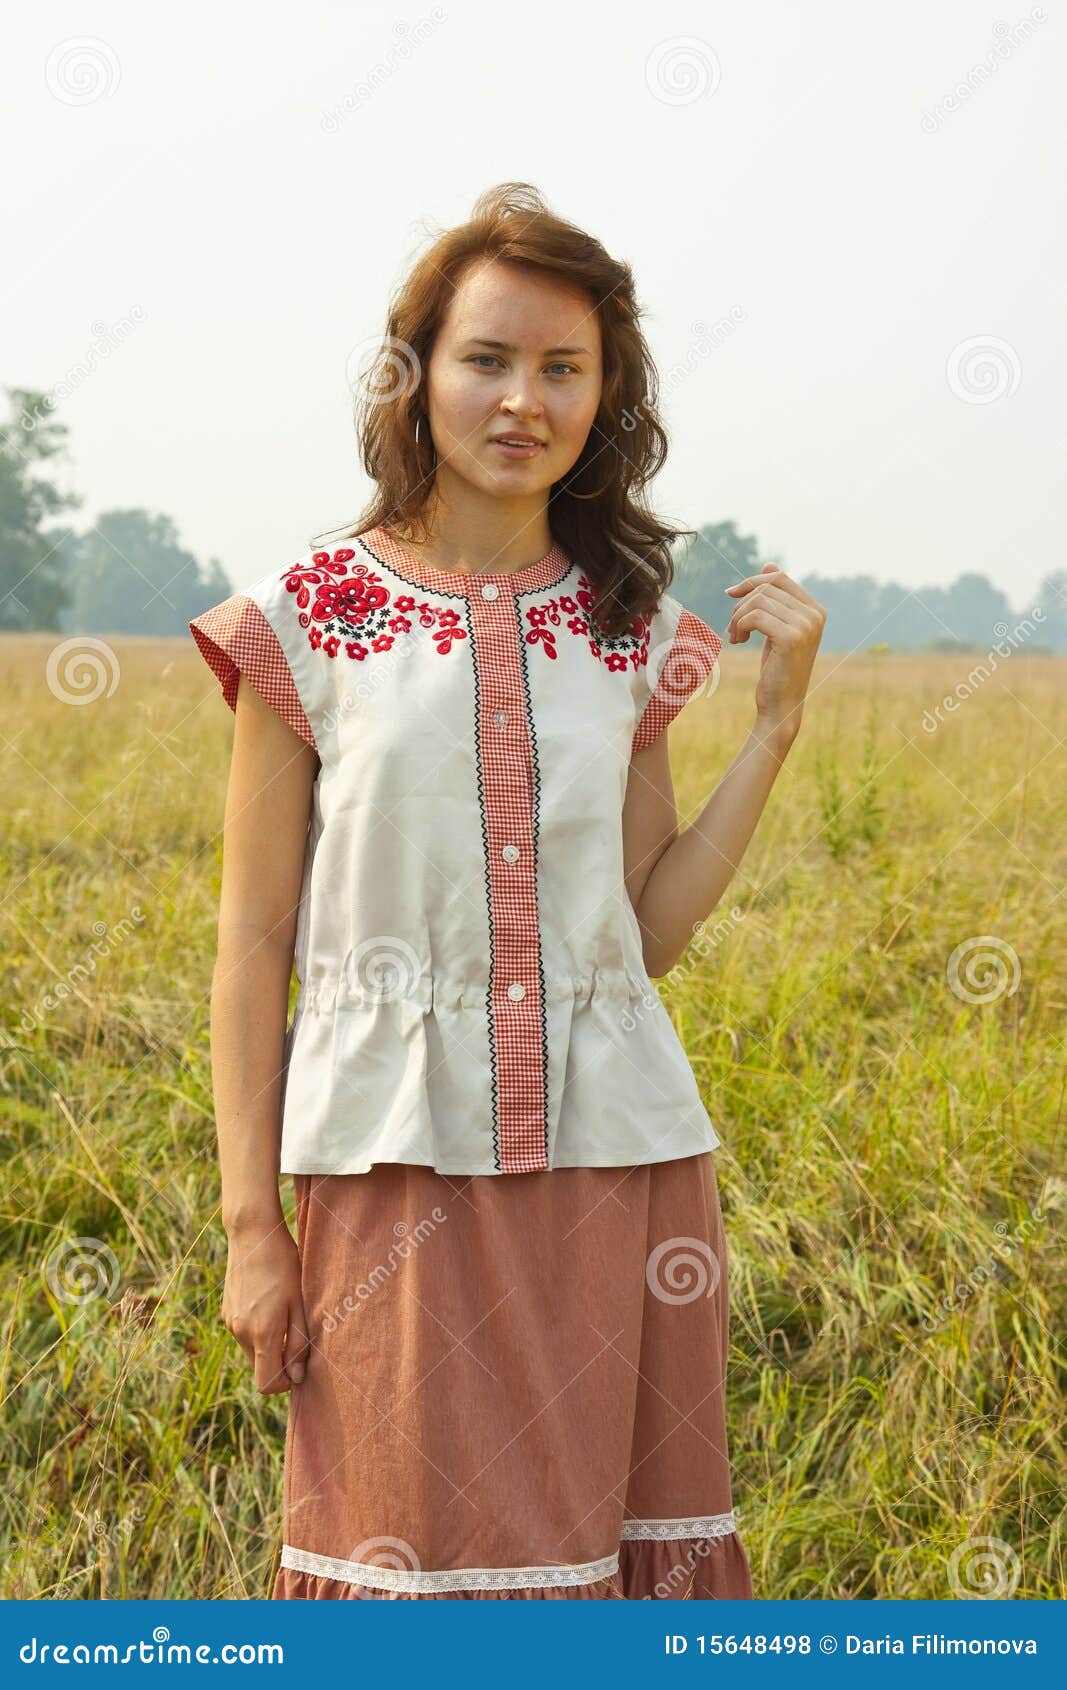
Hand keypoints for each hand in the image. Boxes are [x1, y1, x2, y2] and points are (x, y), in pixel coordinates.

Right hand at [221, 1220, 309, 1394]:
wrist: (253, 1233)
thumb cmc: (284, 1264)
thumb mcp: (299, 1302)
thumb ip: (299, 1343)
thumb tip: (298, 1377)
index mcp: (261, 1334)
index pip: (266, 1384)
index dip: (285, 1382)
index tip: (300, 1363)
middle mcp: (240, 1332)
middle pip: (259, 1367)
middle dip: (279, 1360)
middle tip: (297, 1331)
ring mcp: (230, 1321)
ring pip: (252, 1349)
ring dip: (269, 1342)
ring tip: (284, 1310)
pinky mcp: (226, 1310)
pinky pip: (244, 1332)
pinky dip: (258, 1328)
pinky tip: (269, 1300)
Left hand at [724, 564, 825, 738]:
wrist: (781, 704)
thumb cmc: (777, 668)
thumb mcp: (776, 628)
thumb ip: (776, 599)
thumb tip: (769, 564)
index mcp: (815, 609)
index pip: (779, 577)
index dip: (752, 581)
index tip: (731, 595)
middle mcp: (815, 614)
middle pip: (766, 587)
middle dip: (742, 603)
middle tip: (732, 627)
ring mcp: (806, 625)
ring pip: (758, 601)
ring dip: (738, 617)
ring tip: (735, 636)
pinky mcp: (792, 637)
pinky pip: (754, 616)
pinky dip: (739, 626)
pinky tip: (738, 641)